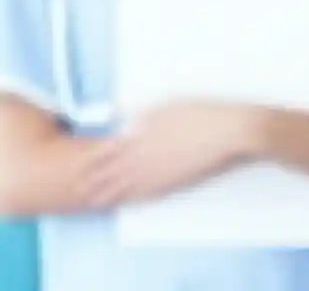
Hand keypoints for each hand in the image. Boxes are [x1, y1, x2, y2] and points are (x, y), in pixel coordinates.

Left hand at [80, 101, 259, 207]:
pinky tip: (130, 201)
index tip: (78, 164)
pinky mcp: (175, 182)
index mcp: (141, 137)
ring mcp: (160, 172)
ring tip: (98, 202)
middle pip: (113, 173)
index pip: (108, 151)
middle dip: (96, 181)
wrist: (229, 132)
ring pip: (129, 187)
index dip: (92, 158)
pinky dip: (136, 198)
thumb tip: (122, 121)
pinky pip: (149, 193)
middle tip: (81, 190)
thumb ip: (141, 114)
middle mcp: (146, 158)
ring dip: (112, 194)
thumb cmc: (201, 114)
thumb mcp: (167, 106)